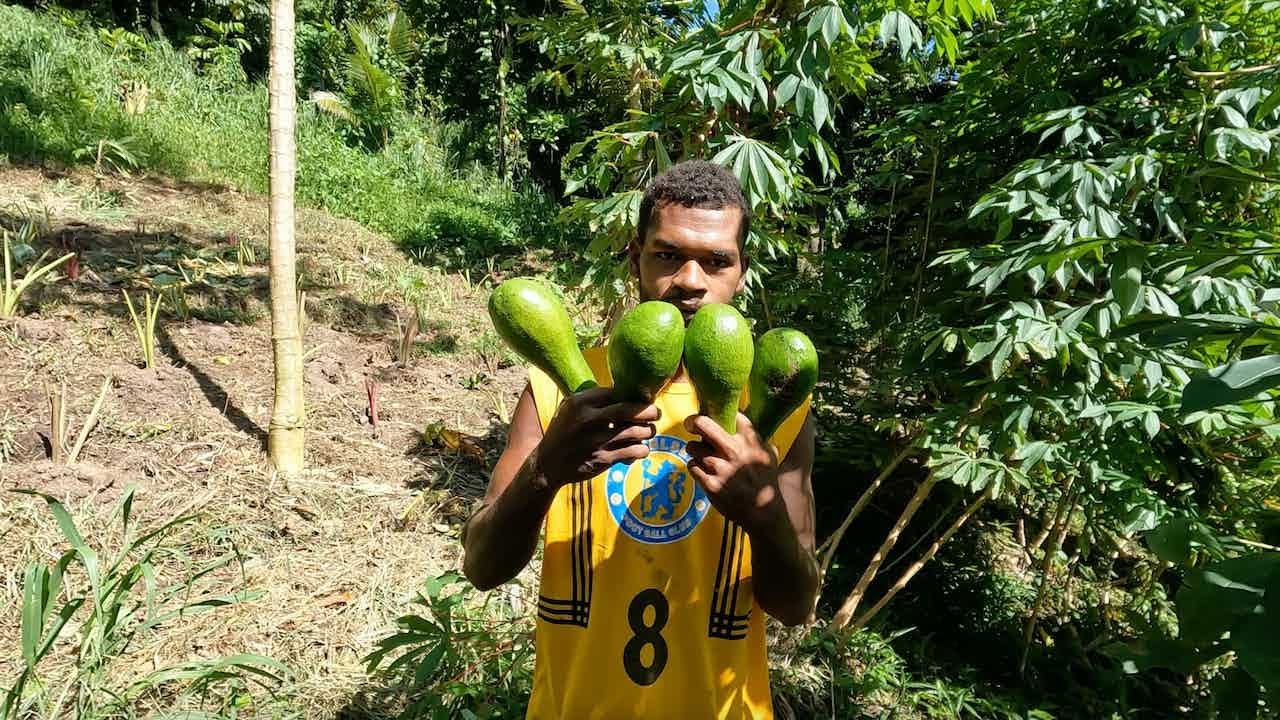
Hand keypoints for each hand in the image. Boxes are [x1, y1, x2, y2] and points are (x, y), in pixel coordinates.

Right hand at [535, 387, 658, 488]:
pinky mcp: (604, 459)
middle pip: (632, 410)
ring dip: (649, 431)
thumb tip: (623, 391)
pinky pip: (635, 451)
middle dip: (650, 411)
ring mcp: (598, 440)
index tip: (642, 400)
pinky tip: (639, 449)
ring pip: (638, 431)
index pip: (617, 392)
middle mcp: (589, 419)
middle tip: (656, 413)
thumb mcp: (569, 408)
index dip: (633, 396)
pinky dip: (642, 450)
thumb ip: (592, 398)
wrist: (548, 464)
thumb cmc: (563, 432)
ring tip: (648, 432)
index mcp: (580, 403)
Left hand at [684, 413, 784, 533]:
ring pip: (692, 447)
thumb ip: (755, 437)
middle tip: (690, 424)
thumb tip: (741, 420)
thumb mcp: (768, 454)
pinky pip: (692, 466)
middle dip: (693, 422)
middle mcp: (733, 450)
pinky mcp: (710, 483)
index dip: (718, 411)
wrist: (763, 511)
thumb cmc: (766, 481)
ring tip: (700, 455)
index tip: (711, 412)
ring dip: (694, 450)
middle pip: (703, 423)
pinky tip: (704, 472)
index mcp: (749, 440)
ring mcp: (720, 467)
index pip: (731, 414)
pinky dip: (695, 468)